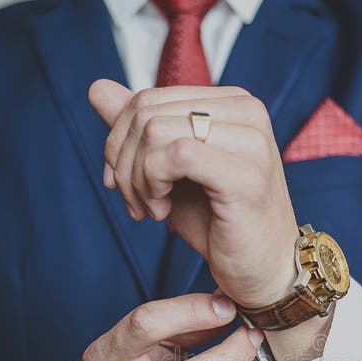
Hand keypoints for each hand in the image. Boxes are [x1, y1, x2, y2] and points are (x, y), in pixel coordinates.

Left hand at [88, 80, 298, 308]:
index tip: (122, 184)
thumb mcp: (169, 173)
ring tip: (151, 210)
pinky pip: (174, 155)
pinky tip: (162, 211)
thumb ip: (138, 131)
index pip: (148, 97)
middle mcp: (246, 110)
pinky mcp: (245, 173)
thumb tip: (97, 88)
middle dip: (123, 162)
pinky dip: (153, 185)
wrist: (264, 272)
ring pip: (155, 130)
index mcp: (232, 103)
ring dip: (137, 179)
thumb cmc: (220, 224)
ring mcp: (250, 139)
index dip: (118, 141)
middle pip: (146, 112)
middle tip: (135, 203)